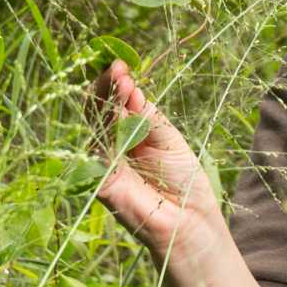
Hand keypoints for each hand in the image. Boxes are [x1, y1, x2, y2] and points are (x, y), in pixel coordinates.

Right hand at [91, 61, 224, 259]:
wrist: (190, 221)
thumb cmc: (184, 183)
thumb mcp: (170, 140)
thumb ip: (148, 117)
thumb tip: (131, 87)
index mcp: (131, 135)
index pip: (115, 103)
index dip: (116, 84)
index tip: (122, 64)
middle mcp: (114, 146)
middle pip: (100, 109)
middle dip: (107, 86)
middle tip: (116, 67)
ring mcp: (105, 161)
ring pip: (97, 122)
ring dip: (107, 97)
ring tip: (120, 77)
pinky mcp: (101, 178)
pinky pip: (100, 144)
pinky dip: (108, 121)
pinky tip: (119, 102)